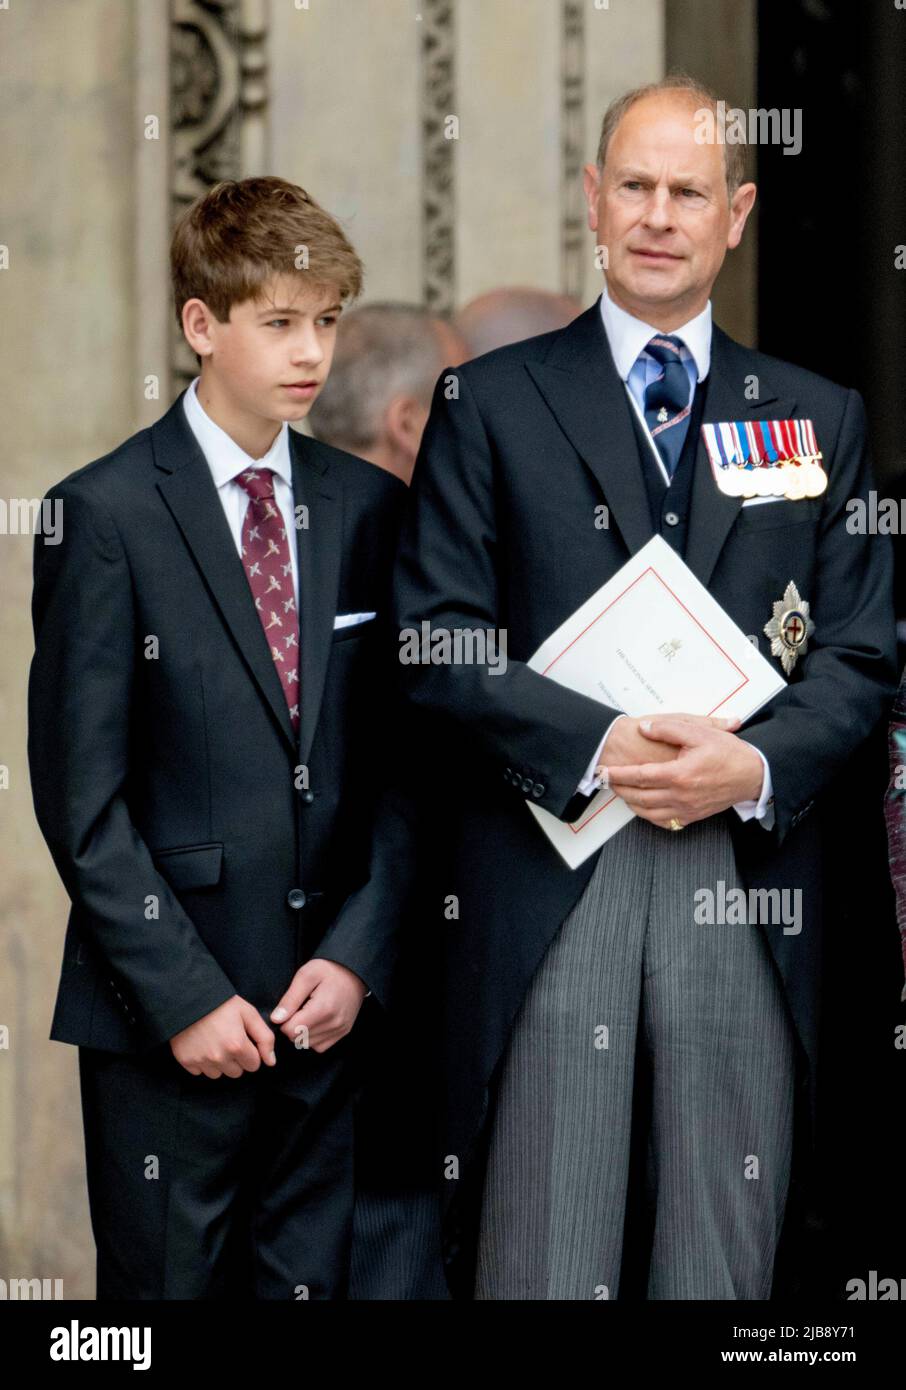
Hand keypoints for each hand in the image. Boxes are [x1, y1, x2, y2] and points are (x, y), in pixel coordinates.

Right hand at [169, 994, 275, 1077]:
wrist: (188, 998)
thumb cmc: (221, 1003)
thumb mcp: (248, 1013)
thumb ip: (264, 1038)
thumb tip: (271, 1061)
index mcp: (237, 1045)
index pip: (254, 1065)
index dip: (251, 1053)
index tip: (244, 1041)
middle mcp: (219, 1057)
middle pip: (237, 1072)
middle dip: (236, 1060)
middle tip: (229, 1040)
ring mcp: (202, 1061)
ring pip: (219, 1074)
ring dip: (220, 1063)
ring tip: (215, 1043)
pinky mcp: (186, 1062)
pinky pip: (200, 1072)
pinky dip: (203, 1062)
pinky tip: (202, 1046)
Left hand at [270, 959, 367, 1053]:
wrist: (353, 971)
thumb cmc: (328, 970)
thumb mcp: (306, 976)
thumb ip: (290, 999)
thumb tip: (276, 1019)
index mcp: (323, 1009)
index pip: (291, 1031)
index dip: (284, 1021)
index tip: (290, 1007)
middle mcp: (334, 1023)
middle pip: (298, 1039)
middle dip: (293, 1026)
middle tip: (299, 1008)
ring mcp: (340, 1030)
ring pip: (308, 1044)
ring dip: (303, 1033)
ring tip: (308, 1013)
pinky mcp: (343, 1032)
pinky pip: (320, 1046)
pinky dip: (313, 1037)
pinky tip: (315, 1021)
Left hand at [600, 716, 762, 829]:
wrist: (752, 774)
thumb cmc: (728, 753)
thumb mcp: (699, 731)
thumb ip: (669, 728)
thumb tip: (644, 727)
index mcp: (679, 775)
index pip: (639, 776)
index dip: (618, 774)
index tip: (604, 771)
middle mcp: (680, 796)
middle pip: (639, 796)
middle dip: (619, 788)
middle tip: (606, 780)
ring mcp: (686, 809)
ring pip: (648, 812)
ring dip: (630, 802)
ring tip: (620, 790)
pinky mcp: (692, 816)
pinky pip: (663, 821)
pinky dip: (647, 814)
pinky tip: (642, 805)